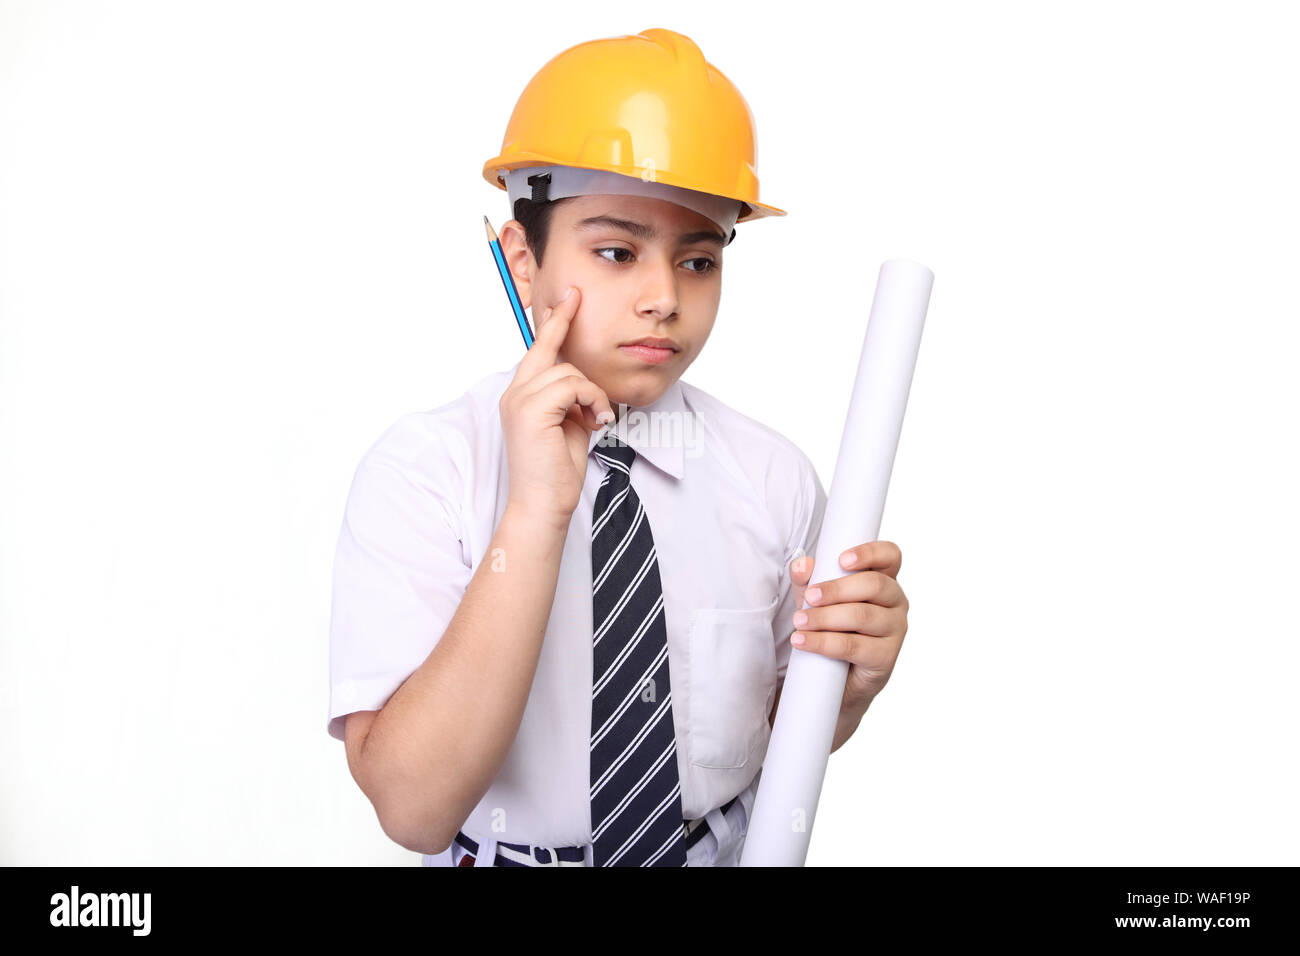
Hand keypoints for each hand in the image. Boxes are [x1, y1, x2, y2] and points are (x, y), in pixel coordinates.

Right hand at [499, 286, 614, 527]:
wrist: (544, 504)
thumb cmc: (557, 470)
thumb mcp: (569, 424)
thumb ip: (571, 398)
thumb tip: (584, 378)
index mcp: (521, 396)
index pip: (537, 352)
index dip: (551, 325)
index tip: (565, 301)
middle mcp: (514, 394)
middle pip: (545, 349)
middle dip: (561, 322)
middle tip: (575, 296)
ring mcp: (519, 400)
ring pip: (568, 371)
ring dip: (593, 393)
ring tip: (598, 417)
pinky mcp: (531, 410)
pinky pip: (573, 385)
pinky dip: (592, 400)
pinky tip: (597, 421)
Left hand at [787, 540, 908, 721]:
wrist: (836, 679)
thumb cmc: (832, 628)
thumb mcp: (816, 601)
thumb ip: (808, 581)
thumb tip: (801, 564)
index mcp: (884, 579)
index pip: (890, 555)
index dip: (870, 553)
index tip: (841, 560)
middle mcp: (896, 602)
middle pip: (874, 585)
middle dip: (836, 589)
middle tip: (809, 597)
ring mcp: (895, 629)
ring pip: (862, 616)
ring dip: (825, 618)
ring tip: (799, 622)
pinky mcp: (886, 657)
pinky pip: (855, 647)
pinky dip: (824, 643)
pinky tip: (803, 641)